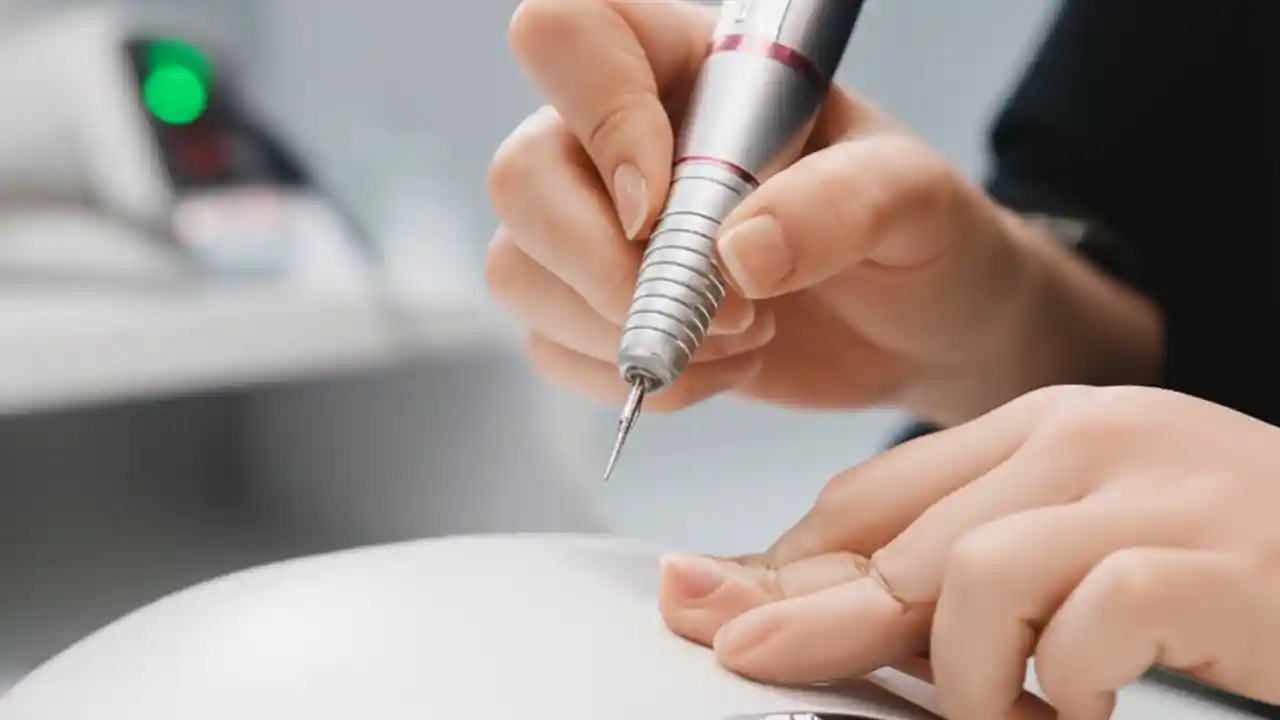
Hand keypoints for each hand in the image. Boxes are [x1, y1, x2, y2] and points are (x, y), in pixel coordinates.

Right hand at [488, 0, 1161, 423]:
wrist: (923, 325)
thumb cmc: (920, 234)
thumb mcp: (912, 199)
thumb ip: (839, 205)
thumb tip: (736, 252)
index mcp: (690, 68)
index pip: (570, 34)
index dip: (599, 117)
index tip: (667, 204)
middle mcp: (622, 139)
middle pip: (518, 175)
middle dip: (608, 268)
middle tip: (726, 311)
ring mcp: (601, 229)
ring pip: (518, 269)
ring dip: (626, 329)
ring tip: (746, 339)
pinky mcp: (601, 311)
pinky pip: (550, 347)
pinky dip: (633, 379)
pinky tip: (721, 369)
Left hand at [659, 386, 1279, 718]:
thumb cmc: (1229, 564)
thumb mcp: (1083, 540)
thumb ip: (970, 561)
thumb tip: (828, 615)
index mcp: (1046, 428)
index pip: (871, 496)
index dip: (781, 564)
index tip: (707, 608)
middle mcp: (1088, 440)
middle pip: (893, 540)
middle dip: (811, 622)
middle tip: (755, 664)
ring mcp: (1154, 492)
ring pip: (969, 576)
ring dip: (966, 678)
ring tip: (1018, 718)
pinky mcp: (1217, 559)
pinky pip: (1084, 621)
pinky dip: (1066, 687)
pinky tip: (1091, 707)